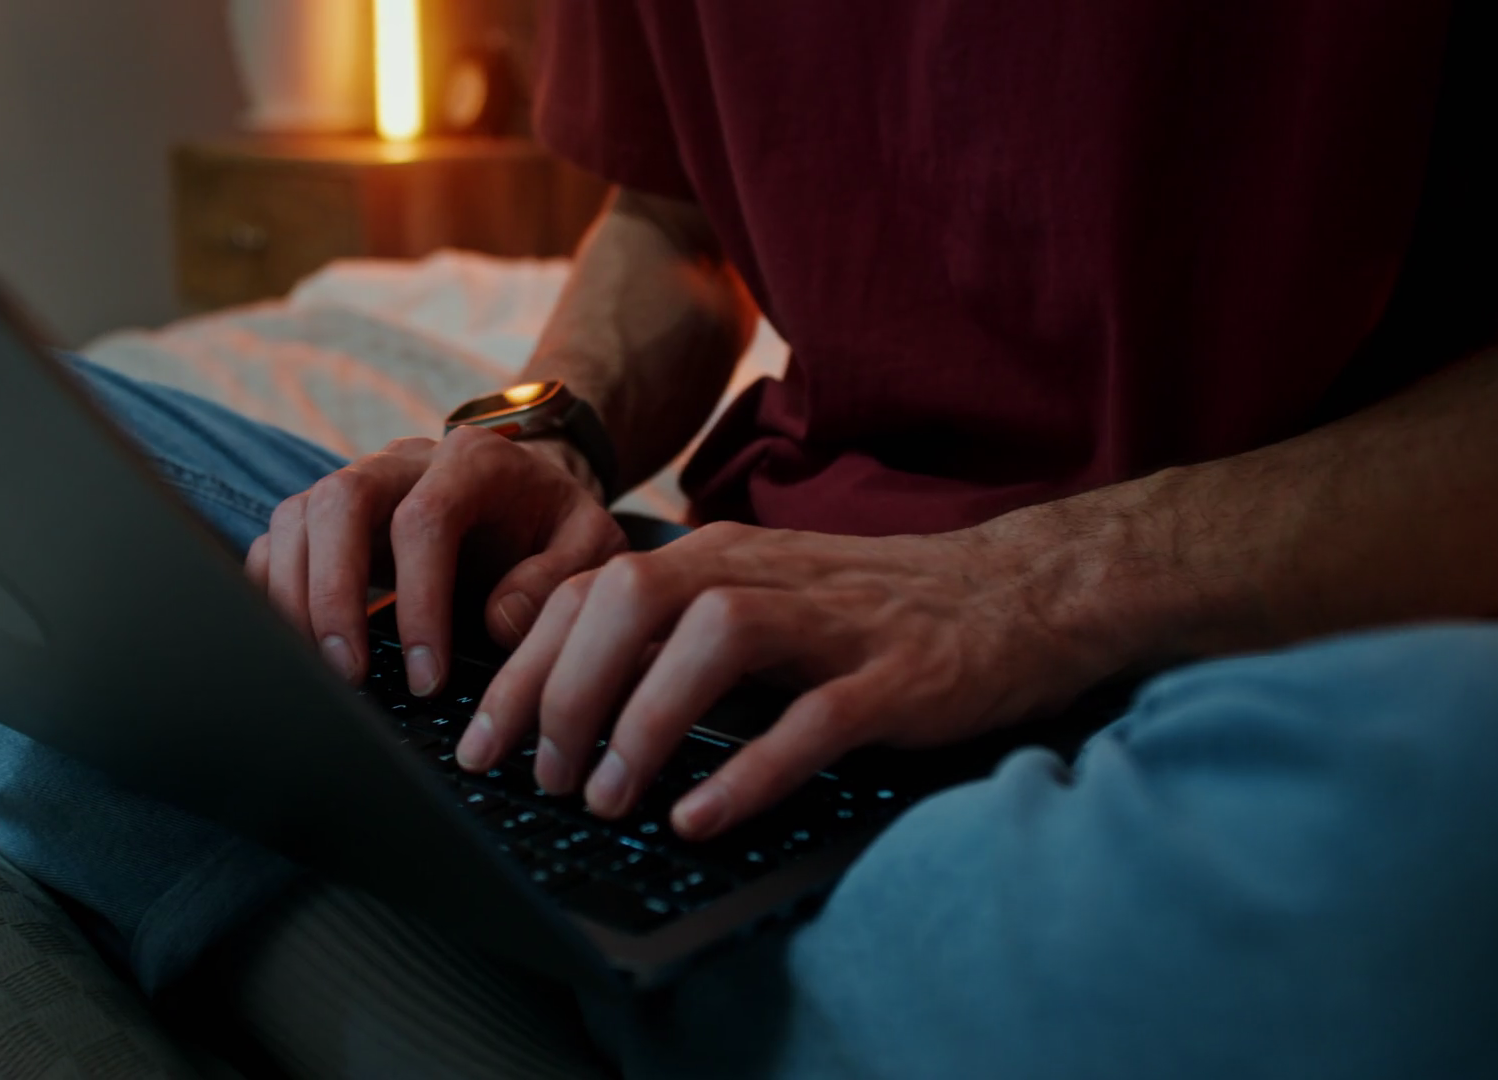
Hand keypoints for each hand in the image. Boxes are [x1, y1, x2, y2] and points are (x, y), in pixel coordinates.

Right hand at [243, 427, 624, 695]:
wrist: (528, 496)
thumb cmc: (556, 528)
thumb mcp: (591, 546)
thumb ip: (559, 578)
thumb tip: (497, 619)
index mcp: (475, 460)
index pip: (426, 518)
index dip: (419, 599)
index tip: (428, 674)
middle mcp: (405, 460)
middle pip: (341, 499)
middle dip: (334, 592)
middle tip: (349, 673)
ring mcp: (358, 483)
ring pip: (298, 517)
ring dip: (296, 598)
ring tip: (320, 672)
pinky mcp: (326, 516)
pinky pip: (277, 541)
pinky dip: (272, 594)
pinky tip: (293, 649)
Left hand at [456, 520, 1129, 839]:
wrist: (1016, 593)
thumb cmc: (872, 612)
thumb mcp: (758, 603)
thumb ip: (676, 634)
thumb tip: (575, 705)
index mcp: (718, 556)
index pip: (590, 591)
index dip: (523, 665)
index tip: (481, 739)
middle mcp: (760, 574)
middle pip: (631, 601)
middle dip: (565, 691)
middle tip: (543, 776)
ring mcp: (831, 621)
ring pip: (710, 640)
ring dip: (643, 719)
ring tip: (608, 797)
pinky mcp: (895, 676)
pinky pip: (813, 719)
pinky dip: (750, 769)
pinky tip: (701, 816)